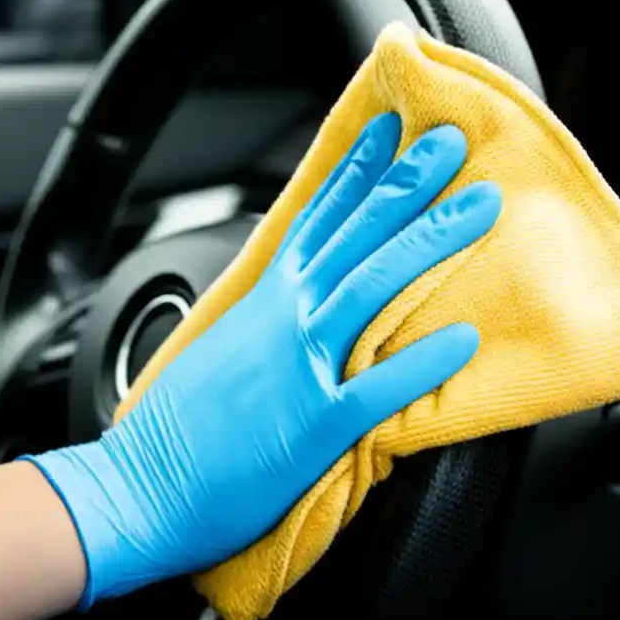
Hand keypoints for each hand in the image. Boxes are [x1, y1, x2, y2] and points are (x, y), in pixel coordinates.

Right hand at [24, 113, 501, 606]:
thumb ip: (269, 318)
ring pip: (372, 287)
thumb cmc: (178, 431)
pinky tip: (465, 338)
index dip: (358, 172)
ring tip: (480, 206)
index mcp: (264, 303)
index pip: (318, 222)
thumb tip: (299, 299)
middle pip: (356, 238)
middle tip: (453, 141)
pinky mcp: (314, 426)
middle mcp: (284, 321)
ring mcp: (300, 369)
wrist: (139, 489)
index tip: (392, 131)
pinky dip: (421, 363)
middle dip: (409, 183)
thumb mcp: (225, 349)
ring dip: (429, 241)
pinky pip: (376, 389)